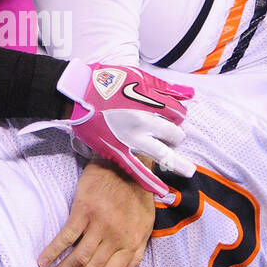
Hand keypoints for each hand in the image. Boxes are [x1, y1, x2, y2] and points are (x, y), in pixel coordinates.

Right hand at [39, 160, 155, 266]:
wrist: (129, 162)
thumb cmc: (138, 195)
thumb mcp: (145, 226)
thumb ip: (135, 255)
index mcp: (129, 244)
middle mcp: (114, 237)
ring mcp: (98, 224)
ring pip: (77, 258)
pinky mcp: (83, 209)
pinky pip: (66, 235)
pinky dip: (53, 250)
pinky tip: (42, 262)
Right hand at [48, 60, 196, 197]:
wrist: (78, 94)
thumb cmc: (107, 82)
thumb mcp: (138, 76)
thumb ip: (163, 86)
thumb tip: (188, 94)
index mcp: (149, 102)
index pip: (177, 112)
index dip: (178, 115)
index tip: (175, 117)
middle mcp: (144, 122)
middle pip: (173, 134)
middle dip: (176, 136)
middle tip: (174, 137)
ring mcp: (131, 139)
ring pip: (162, 154)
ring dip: (177, 163)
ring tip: (188, 170)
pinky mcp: (117, 151)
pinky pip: (135, 169)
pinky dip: (149, 181)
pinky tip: (162, 190)